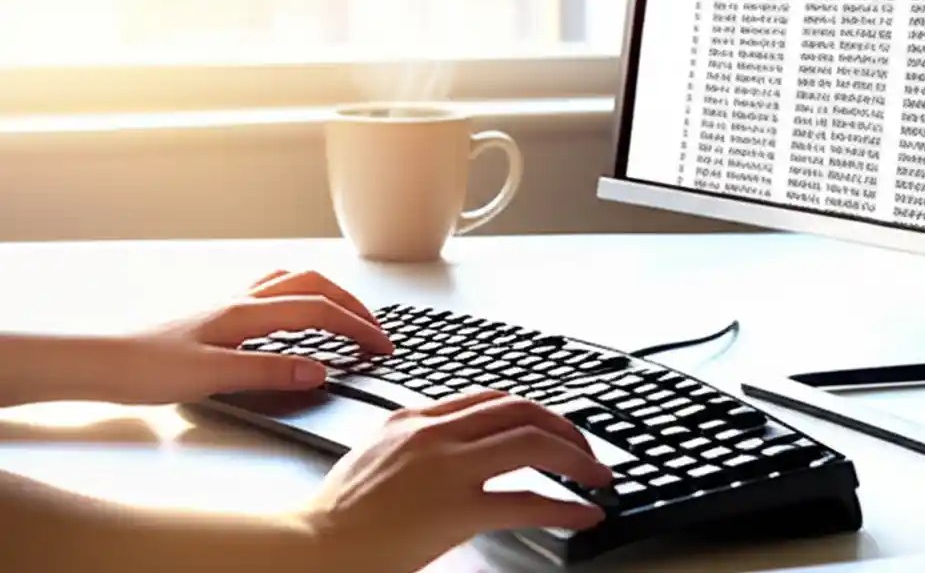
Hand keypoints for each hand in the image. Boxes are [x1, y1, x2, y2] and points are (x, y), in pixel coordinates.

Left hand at [95, 269, 391, 404]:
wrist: (93, 359)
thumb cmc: (141, 367)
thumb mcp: (212, 376)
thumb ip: (269, 371)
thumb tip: (320, 369)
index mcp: (246, 312)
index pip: (320, 311)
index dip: (358, 328)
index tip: (383, 346)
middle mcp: (240, 299)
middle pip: (314, 285)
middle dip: (352, 304)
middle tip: (375, 330)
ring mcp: (226, 302)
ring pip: (292, 280)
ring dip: (326, 293)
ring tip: (344, 315)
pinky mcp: (213, 312)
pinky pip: (269, 291)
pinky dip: (296, 297)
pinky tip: (290, 318)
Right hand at [303, 390, 610, 570]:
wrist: (308, 546)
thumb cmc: (334, 515)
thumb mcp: (372, 456)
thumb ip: (412, 445)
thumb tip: (449, 455)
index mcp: (413, 418)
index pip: (489, 398)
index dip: (532, 411)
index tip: (553, 426)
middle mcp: (435, 433)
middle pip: (520, 410)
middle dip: (564, 428)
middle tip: (586, 451)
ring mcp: (447, 468)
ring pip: (532, 443)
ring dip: (576, 459)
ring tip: (597, 477)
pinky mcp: (455, 509)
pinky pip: (527, 501)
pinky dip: (566, 506)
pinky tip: (584, 515)